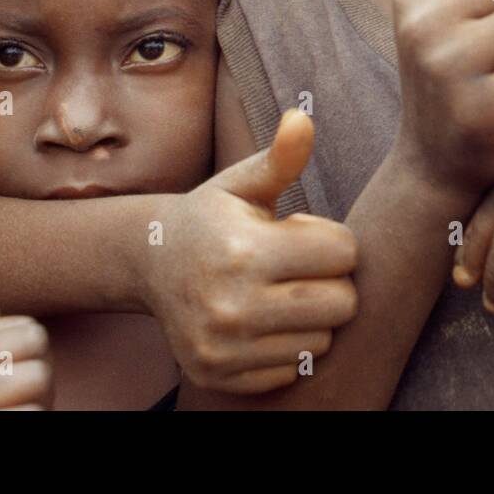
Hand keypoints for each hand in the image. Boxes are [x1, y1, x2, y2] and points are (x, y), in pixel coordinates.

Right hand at [140, 110, 358, 395]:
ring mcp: (225, 347)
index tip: (304, 235)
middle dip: (331, 281)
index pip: (343, 253)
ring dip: (312, 317)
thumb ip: (280, 158)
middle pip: (342, 303)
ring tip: (281, 292)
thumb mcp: (242, 184)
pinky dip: (288, 347)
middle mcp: (232, 304)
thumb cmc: (212, 217)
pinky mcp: (220, 375)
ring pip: (321, 340)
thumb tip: (303, 118)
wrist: (150, 264)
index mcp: (244, 250)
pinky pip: (293, 369)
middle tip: (301, 267)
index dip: (333, 240)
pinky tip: (263, 322)